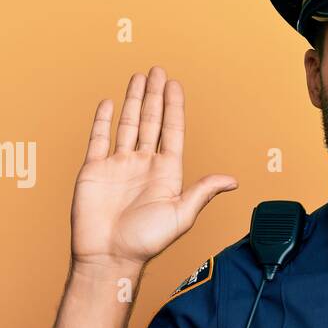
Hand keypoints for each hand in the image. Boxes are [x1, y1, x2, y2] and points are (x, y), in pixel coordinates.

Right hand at [70, 65, 237, 271]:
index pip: (171, 131)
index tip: (175, 85)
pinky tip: (110, 103)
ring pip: (128, 124)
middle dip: (155, 95)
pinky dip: (104, 120)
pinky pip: (100, 139)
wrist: (108, 256)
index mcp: (166, 173)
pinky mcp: (94, 169)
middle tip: (158, 70)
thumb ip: (202, 191)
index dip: (174, 107)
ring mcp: (119, 165)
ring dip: (134, 101)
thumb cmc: (146, 241)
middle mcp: (143, 165)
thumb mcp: (181, 215)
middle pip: (151, 121)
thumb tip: (233, 181)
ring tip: (139, 77)